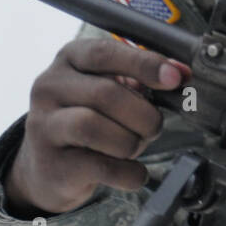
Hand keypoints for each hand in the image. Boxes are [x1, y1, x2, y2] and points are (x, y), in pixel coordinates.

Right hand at [6, 38, 190, 214]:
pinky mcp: (52, 163)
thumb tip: (181, 73)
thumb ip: (143, 78)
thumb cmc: (87, 117)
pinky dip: (129, 172)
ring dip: (131, 142)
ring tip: (134, 147)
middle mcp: (49, 87)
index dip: (144, 64)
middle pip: (105, 93)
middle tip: (153, 127)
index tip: (174, 78)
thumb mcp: (110, 88)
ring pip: (95, 127)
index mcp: (69, 59)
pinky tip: (133, 172)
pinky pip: (101, 167)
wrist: (49, 166)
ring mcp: (44, 125)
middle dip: (143, 114)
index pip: (104, 53)